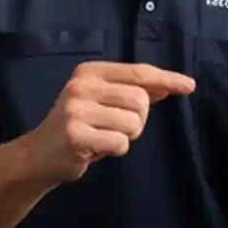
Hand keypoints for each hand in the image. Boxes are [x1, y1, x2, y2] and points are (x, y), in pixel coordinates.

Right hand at [22, 61, 194, 182]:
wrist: (38, 155)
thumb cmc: (78, 126)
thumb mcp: (102, 101)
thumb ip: (131, 91)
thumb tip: (168, 85)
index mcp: (89, 72)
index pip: (137, 73)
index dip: (166, 78)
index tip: (189, 86)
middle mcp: (82, 86)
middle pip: (140, 100)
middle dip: (139, 119)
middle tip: (116, 127)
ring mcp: (77, 110)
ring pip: (133, 123)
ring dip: (126, 136)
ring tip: (104, 137)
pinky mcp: (77, 135)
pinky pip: (120, 143)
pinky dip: (116, 150)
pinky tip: (96, 149)